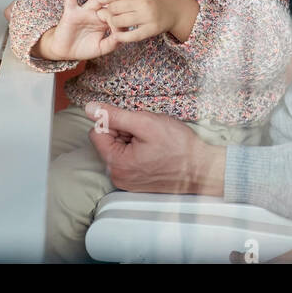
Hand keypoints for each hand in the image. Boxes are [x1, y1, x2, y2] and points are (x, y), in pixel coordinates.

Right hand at [37, 0, 116, 61]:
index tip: (122, 33)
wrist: (65, 51)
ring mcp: (84, 11)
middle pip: (110, 5)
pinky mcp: (71, 12)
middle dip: (116, 7)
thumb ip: (111, 43)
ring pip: (95, 0)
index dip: (121, 22)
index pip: (117, 16)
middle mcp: (96, 14)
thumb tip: (122, 37)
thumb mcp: (101, 48)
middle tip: (122, 11)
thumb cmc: (84, 48)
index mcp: (105, 21)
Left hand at [85, 101, 224, 195]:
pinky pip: (127, 161)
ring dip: (131, 142)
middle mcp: (117, 176)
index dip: (115, 123)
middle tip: (146, 134)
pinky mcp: (136, 183)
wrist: (202, 169)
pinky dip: (137, 152)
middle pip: (107, 143)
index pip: (97, 132)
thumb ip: (115, 116)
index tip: (135, 126)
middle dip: (124, 133)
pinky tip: (154, 152)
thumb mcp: (146, 123)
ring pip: (118, 150)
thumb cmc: (178, 146)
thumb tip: (90, 109)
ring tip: (152, 143)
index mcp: (115, 163)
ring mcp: (126, 182)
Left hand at [94, 0, 198, 43]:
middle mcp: (144, 2)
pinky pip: (132, 36)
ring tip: (112, 22)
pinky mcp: (152, 30)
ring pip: (120, 21)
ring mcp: (148, 17)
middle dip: (107, 11)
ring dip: (113, 23)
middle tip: (105, 13)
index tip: (101, 2)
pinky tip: (117, 35)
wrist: (179, 10)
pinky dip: (122, 36)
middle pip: (115, 8)